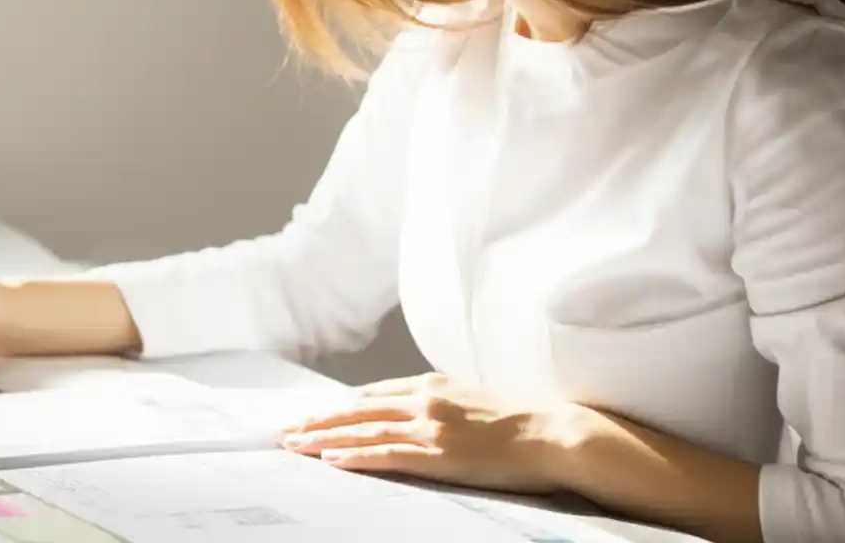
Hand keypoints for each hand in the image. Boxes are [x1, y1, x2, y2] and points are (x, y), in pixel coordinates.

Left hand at [279, 372, 592, 494]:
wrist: (556, 431)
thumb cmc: (525, 418)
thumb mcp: (478, 396)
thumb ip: (447, 400)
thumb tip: (427, 409)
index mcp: (435, 384)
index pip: (374, 394)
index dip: (342, 406)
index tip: (318, 414)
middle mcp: (425, 400)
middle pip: (358, 410)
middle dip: (320, 421)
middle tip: (288, 431)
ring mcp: (430, 426)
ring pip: (363, 431)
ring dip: (324, 439)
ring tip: (295, 446)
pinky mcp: (438, 454)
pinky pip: (385, 455)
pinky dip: (354, 456)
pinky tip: (331, 460)